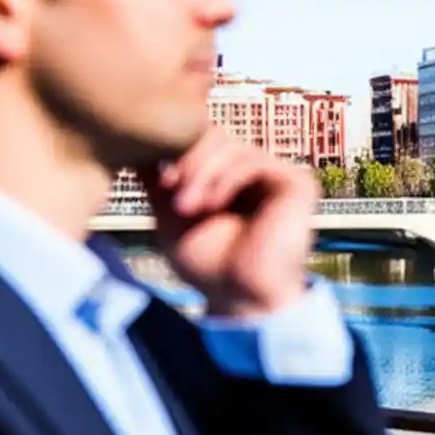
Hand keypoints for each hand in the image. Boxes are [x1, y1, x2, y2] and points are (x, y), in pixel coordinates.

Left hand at [138, 127, 318, 317]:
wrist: (241, 299)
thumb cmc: (210, 266)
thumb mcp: (171, 218)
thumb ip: (159, 185)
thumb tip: (136, 152)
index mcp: (230, 174)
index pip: (203, 140)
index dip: (178, 152)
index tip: (160, 182)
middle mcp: (256, 170)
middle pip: (216, 135)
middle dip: (189, 162)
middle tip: (175, 197)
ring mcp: (278, 175)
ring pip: (232, 146)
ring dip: (203, 174)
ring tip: (188, 208)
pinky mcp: (297, 183)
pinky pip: (254, 161)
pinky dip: (227, 178)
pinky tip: (213, 204)